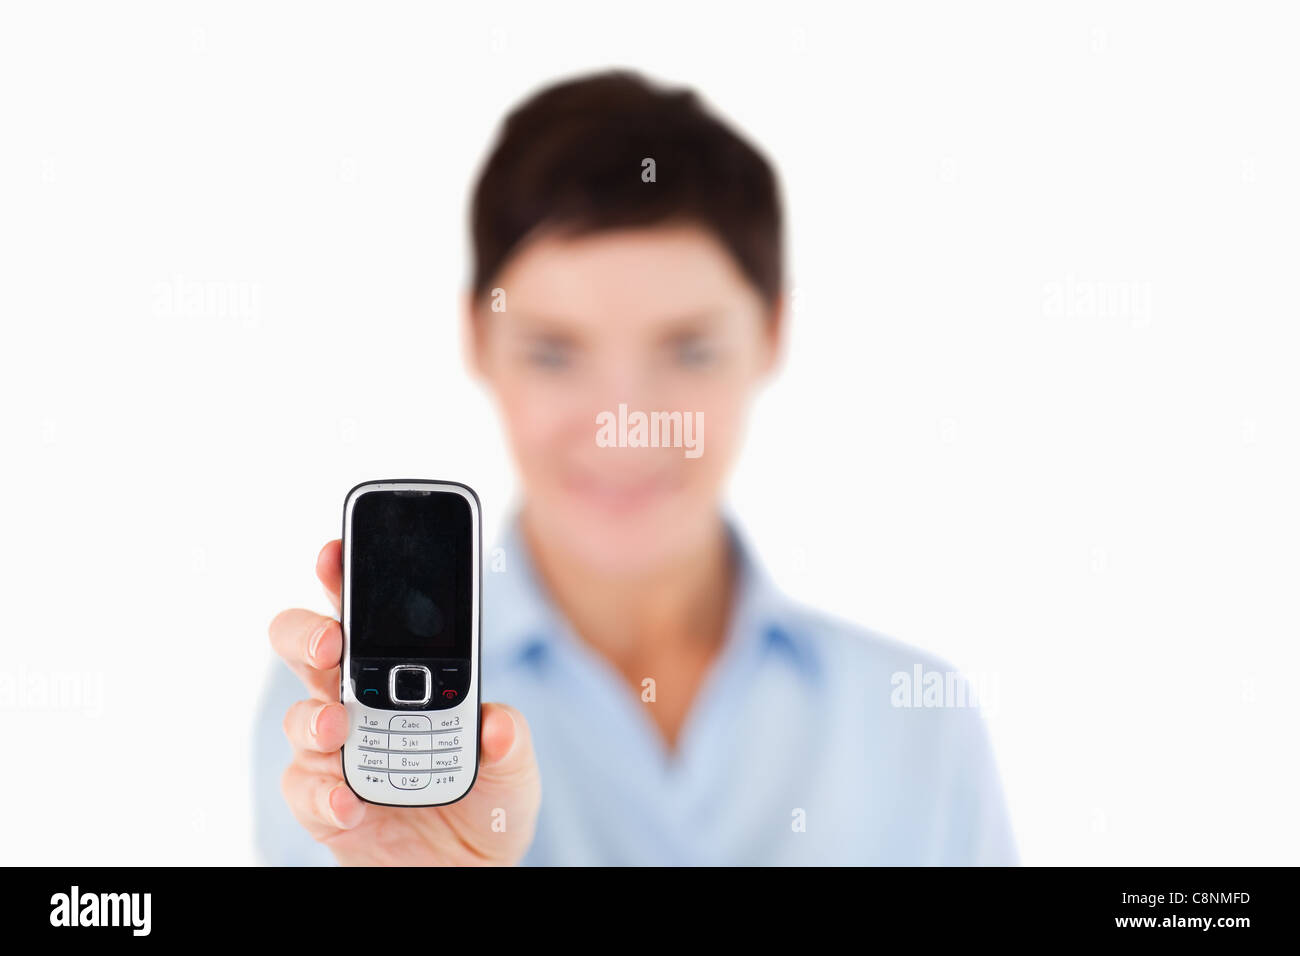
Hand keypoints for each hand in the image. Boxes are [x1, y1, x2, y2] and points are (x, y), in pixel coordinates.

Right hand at [268, 540, 540, 864]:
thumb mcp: (515, 764)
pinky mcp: (324, 803)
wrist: (473, 869)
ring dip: (314, 716)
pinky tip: (348, 800)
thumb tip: (498, 723)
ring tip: (341, 727)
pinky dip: (322, 792)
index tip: (336, 552)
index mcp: (401, 671)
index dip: (344, 575)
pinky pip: (304, 787)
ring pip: (298, 714)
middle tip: (331, 643)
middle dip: (308, 633)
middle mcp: (357, 700)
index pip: (365, 611)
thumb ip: (510, 739)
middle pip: (307, 648)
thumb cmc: (488, 798)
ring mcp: (335, 750)